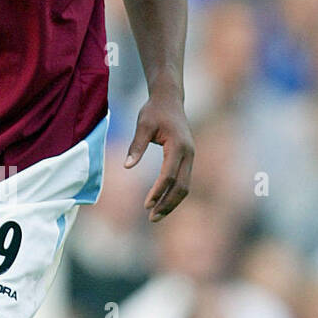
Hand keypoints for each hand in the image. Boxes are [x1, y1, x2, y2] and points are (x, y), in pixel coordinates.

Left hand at [124, 88, 193, 221]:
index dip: (158, 191)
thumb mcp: (142, 125)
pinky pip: (183, 181)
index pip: (169, 175)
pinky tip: (161, 203)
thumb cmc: (154, 111)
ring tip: (155, 215)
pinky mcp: (188, 159)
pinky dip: (173, 194)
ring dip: (171, 203)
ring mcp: (190, 156)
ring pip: (185, 186)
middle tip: (151, 218)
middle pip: (181, 186)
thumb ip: (135, 146)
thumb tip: (127, 167)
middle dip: (167, 204)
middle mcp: (189, 153)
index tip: (146, 204)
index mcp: (178, 145)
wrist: (170, 99)